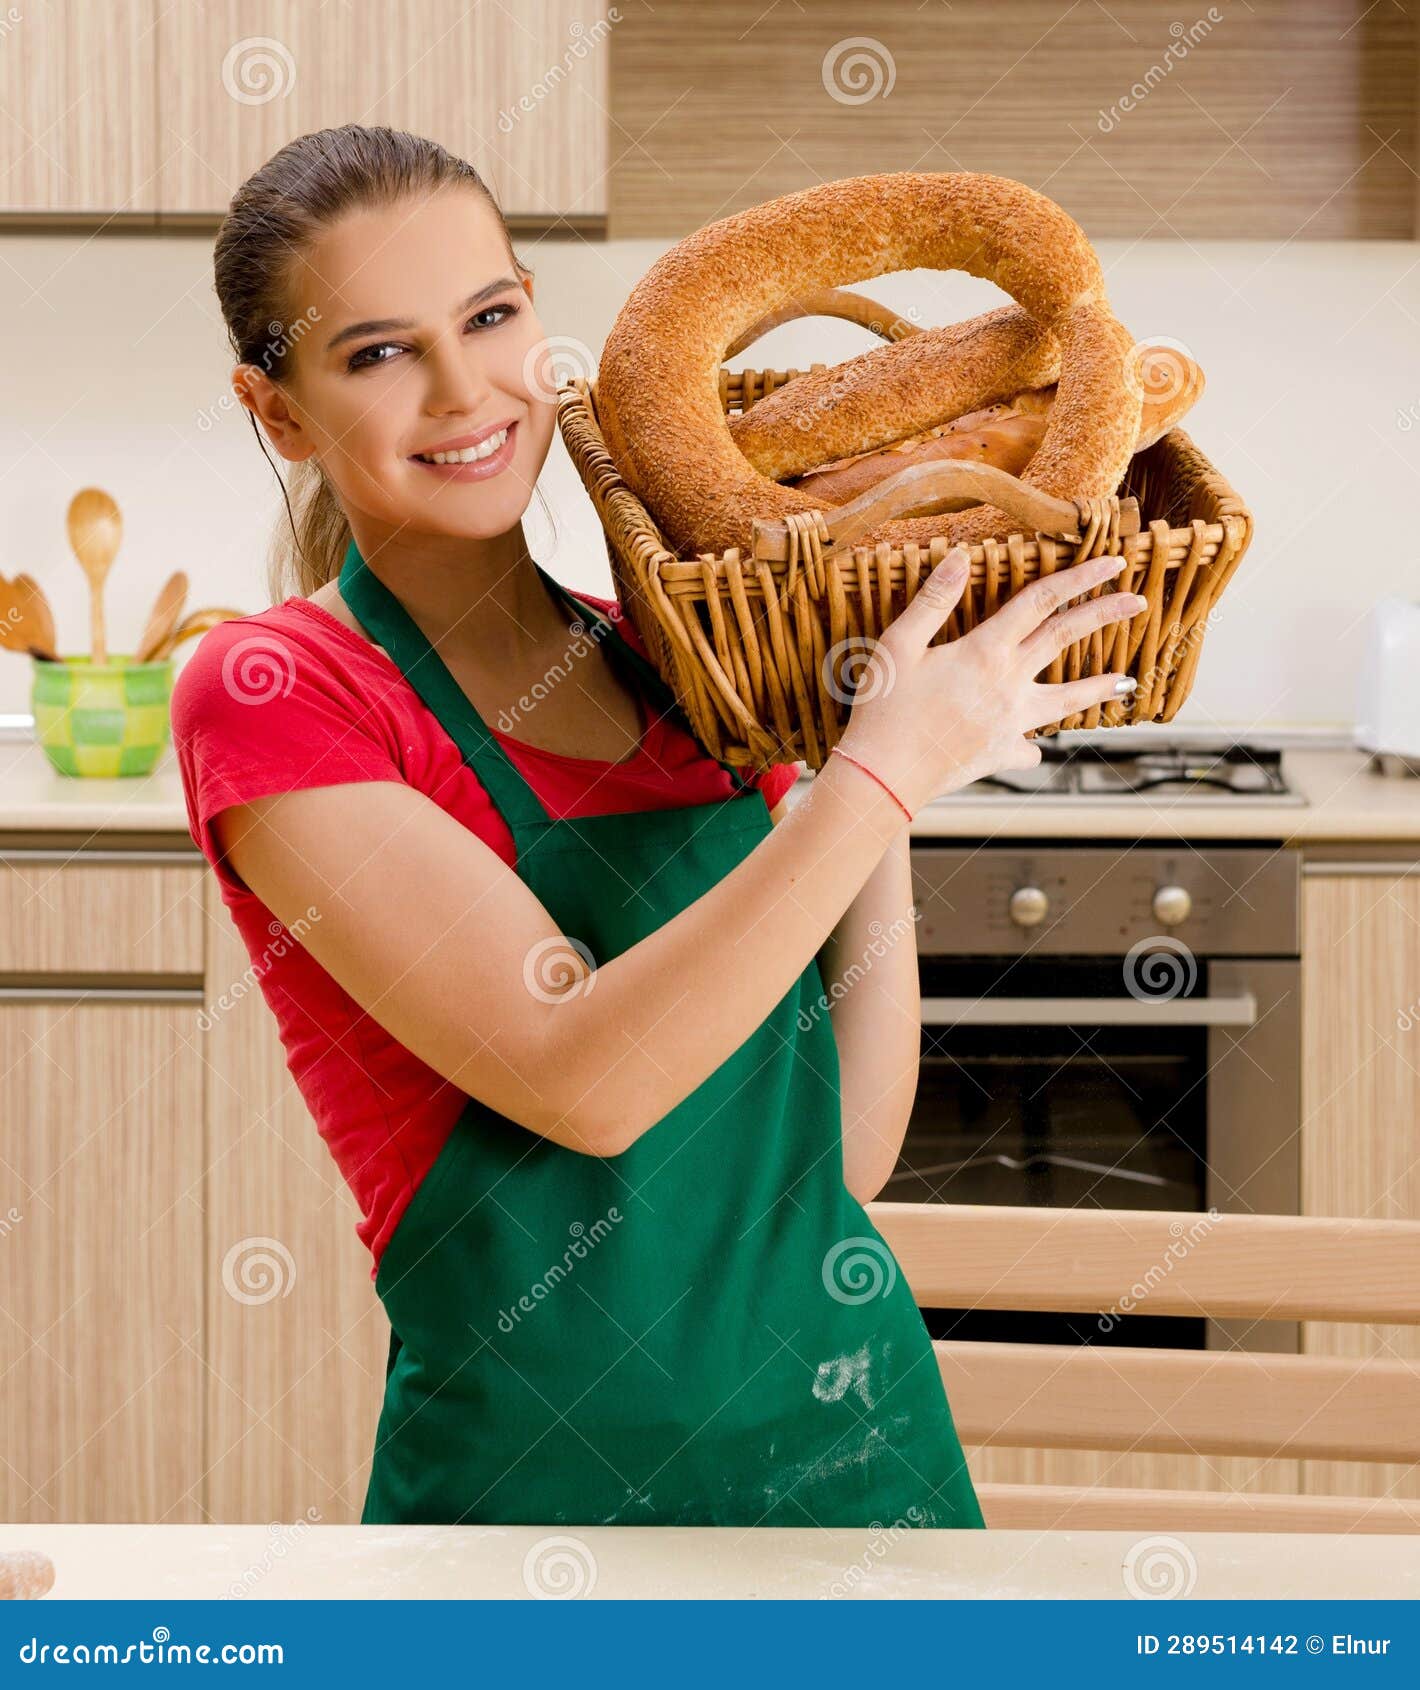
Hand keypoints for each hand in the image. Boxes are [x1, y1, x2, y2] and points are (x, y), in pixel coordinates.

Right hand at [835, 546, 1146, 813]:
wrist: (884, 775)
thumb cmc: (885, 708)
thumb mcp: (899, 644)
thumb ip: (933, 600)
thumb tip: (960, 558)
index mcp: (985, 650)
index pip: (1042, 601)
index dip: (1080, 577)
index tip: (1113, 562)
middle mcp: (1008, 683)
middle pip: (1065, 639)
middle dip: (1104, 615)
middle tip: (1138, 602)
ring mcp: (1011, 722)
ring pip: (1067, 700)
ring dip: (1098, 688)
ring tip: (1125, 682)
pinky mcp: (1001, 753)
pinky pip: (1028, 748)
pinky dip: (1031, 745)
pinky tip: (1033, 747)